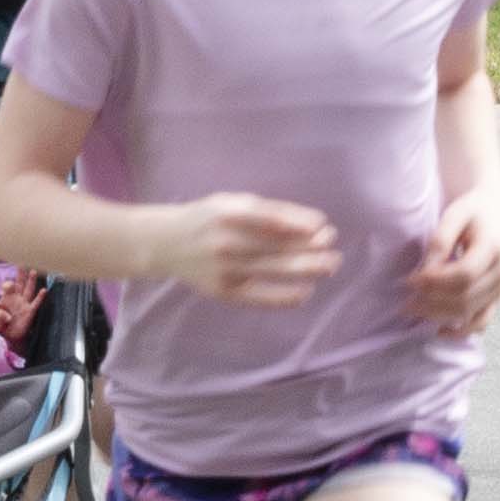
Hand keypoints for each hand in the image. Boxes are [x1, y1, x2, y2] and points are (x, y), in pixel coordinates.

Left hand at [0, 267, 44, 340]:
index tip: (6, 287)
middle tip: (22, 263)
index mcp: (6, 298)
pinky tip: (44, 290)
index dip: (7, 285)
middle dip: (21, 274)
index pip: (7, 287)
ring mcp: (24, 304)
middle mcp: (16, 299)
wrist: (9, 337)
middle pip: (19, 284)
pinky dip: (40, 297)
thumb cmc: (1, 327)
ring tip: (33, 271)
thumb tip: (4, 315)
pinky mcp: (30, 312)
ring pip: (28, 290)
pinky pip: (36, 303)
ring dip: (31, 281)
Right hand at [153, 194, 338, 308]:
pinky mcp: (224, 291)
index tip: (323, 225)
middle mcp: (225, 242)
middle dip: (312, 246)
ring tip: (330, 265)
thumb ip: (268, 211)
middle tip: (333, 245)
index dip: (301, 223)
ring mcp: (224, 269)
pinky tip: (306, 291)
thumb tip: (314, 225)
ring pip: (275, 270)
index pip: (272, 219)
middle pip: (278, 247)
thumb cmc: (209, 219)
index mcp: (227, 213)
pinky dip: (286, 296)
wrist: (166, 243)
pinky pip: (261, 297)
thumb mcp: (232, 202)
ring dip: (309, 269)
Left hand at [405, 193, 499, 334]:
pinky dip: (463, 331)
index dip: (436, 282)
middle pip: (466, 297)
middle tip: (405, 301)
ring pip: (471, 312)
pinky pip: (483, 321)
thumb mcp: (454, 215)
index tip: (410, 280)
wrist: (494, 210)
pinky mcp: (496, 296)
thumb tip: (426, 272)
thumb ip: (440, 241)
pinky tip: (440, 331)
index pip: (464, 275)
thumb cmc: (471, 211)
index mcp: (494, 247)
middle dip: (433, 302)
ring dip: (440, 315)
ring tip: (413, 310)